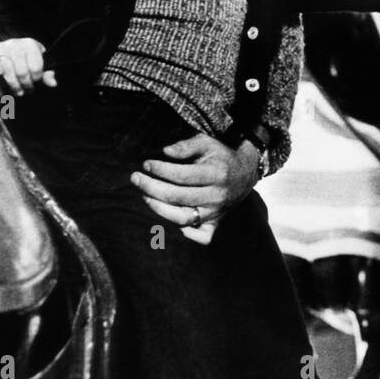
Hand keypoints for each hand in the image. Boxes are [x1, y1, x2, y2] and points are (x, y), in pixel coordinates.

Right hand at [0, 38, 56, 94]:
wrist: (7, 49)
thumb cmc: (26, 59)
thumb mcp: (38, 64)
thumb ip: (46, 74)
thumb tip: (53, 84)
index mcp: (30, 44)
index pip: (36, 68)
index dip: (37, 79)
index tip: (35, 83)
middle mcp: (16, 44)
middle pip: (22, 72)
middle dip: (25, 85)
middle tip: (27, 91)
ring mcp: (2, 47)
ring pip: (8, 72)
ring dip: (13, 85)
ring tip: (18, 92)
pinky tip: (2, 79)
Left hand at [133, 135, 260, 245]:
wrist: (245, 172)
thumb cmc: (220, 155)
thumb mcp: (207, 143)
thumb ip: (186, 146)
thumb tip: (165, 152)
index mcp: (217, 174)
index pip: (182, 176)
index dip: (160, 170)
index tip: (146, 164)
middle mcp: (217, 196)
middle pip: (177, 197)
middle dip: (151, 187)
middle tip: (135, 178)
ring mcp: (216, 212)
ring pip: (183, 218)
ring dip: (159, 209)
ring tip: (144, 196)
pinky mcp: (216, 223)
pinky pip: (202, 236)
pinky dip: (187, 233)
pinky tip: (172, 219)